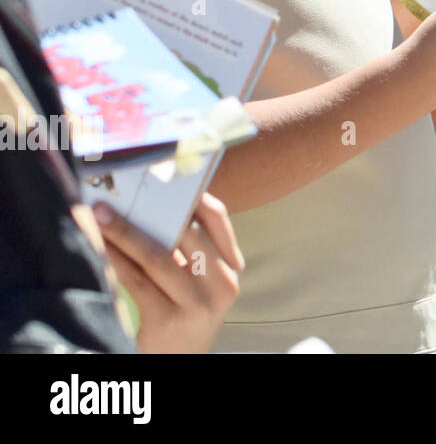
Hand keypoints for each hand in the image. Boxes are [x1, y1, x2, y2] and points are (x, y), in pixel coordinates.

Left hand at [95, 193, 242, 352]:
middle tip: (117, 193)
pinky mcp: (170, 320)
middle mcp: (222, 284)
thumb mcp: (198, 283)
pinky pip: (138, 281)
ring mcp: (198, 303)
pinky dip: (116, 261)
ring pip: (158, 256)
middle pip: (185, 233)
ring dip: (124, 232)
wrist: (179, 364)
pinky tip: (100, 248)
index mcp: (232, 268)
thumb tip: (150, 206)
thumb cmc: (183, 314)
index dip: (192, 194)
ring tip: (99, 215)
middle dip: (149, 209)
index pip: (219, 219)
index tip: (163, 177)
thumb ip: (188, 251)